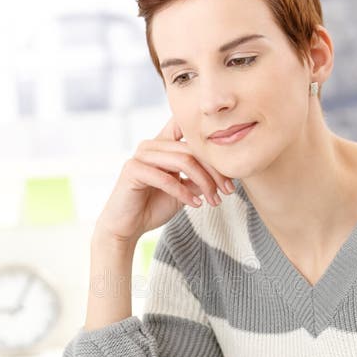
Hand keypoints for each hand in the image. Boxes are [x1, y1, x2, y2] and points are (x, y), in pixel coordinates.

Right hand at [94, 117, 233, 245]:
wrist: (126, 227)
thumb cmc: (153, 207)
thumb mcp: (184, 191)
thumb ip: (199, 179)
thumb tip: (225, 175)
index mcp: (163, 144)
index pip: (188, 129)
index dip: (211, 145)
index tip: (229, 171)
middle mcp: (151, 144)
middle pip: (192, 149)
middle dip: (214, 171)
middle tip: (228, 191)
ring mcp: (141, 155)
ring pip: (182, 160)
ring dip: (203, 182)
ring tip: (214, 200)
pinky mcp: (133, 169)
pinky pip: (166, 178)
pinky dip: (184, 192)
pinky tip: (196, 204)